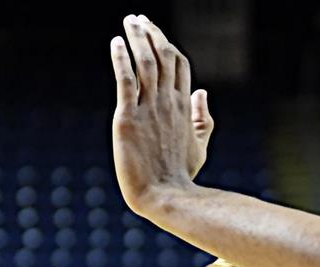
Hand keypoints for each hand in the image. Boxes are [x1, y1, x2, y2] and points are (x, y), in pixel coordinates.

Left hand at [111, 15, 214, 213]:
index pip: (179, 64)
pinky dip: (121, 59)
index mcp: (184, 106)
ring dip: (138, 38)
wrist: (166, 195)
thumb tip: (202, 92)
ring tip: (130, 20)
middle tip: (138, 18)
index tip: (154, 31)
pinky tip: (116, 43)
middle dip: (151, 33)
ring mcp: (149, 109)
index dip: (166, 44)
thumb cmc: (181, 175)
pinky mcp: (129, 118)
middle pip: (164, 56)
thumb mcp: (199, 146)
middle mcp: (168, 102)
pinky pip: (126, 81)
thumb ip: (203, 119)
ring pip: (146, 63)